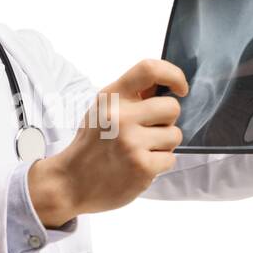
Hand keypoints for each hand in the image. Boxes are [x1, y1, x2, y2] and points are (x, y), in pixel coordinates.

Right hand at [28, 59, 186, 226]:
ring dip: (163, 145)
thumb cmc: (92, 145)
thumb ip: (130, 98)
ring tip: (141, 151)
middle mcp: (121, 116)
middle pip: (172, 107)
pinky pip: (170, 159)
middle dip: (167, 121)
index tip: (180, 88)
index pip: (150, 69)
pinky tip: (139, 166)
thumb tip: (167, 86)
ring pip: (175, 135)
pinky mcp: (142, 166)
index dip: (174, 75)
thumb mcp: (102, 111)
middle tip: (149, 131)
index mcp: (111, 97)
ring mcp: (132, 142)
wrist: (72, 183)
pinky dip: (159, 164)